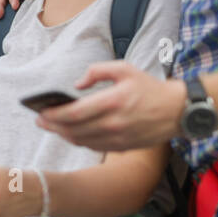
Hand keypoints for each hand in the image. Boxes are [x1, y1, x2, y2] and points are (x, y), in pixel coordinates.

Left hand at [36, 63, 185, 150]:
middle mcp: (113, 123)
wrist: (178, 111)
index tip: (41, 113)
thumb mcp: (125, 69)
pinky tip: (71, 133)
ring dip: (63, 135)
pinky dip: (78, 140)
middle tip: (39, 122)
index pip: (74, 113)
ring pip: (81, 141)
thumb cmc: (150, 88)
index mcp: (113, 102)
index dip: (54, 115)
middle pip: (73, 130)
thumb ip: (97, 71)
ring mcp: (118, 138)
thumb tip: (78, 84)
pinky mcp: (122, 147)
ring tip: (52, 127)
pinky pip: (93, 146)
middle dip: (52, 126)